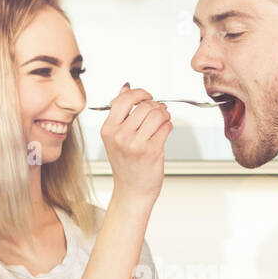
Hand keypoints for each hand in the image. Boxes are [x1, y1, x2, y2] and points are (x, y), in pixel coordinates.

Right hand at [100, 84, 169, 203]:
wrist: (132, 190)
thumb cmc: (126, 164)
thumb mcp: (115, 137)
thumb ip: (120, 112)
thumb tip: (125, 88)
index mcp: (108, 129)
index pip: (124, 98)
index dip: (140, 93)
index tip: (147, 96)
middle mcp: (120, 136)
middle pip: (144, 106)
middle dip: (156, 106)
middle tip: (159, 111)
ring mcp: (136, 144)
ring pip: (157, 114)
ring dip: (164, 114)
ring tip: (163, 119)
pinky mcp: (151, 151)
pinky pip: (166, 127)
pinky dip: (169, 125)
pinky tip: (165, 130)